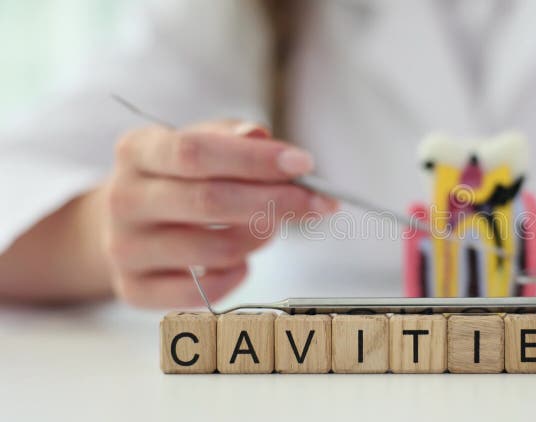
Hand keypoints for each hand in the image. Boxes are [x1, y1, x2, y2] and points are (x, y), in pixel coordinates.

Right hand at [101, 120, 336, 307]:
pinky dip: (238, 274)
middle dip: (275, 201)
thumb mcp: (200, 141)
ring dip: (261, 237)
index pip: (195, 152)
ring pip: (216, 249)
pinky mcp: (135, 290)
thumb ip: (232, 137)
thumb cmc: (179, 175)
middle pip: (209, 201)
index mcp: (136, 150)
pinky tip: (240, 259)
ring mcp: (125, 249)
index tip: (304, 164)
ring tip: (269, 226)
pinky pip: (206, 291)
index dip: (255, 160)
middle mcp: (122, 199)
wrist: (126, 221)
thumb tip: (258, 137)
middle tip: (318, 201)